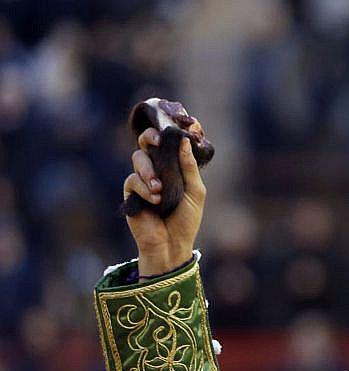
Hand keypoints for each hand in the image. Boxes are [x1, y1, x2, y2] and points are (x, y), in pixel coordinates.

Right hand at [123, 128, 205, 275]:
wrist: (172, 244)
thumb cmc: (186, 219)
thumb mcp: (195, 192)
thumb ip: (189, 167)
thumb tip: (184, 142)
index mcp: (174, 167)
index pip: (168, 143)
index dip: (167, 132)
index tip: (172, 127)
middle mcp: (157, 169)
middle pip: (147, 143)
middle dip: (150, 137)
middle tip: (156, 141)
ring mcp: (143, 180)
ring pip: (138, 158)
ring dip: (148, 170)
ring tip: (159, 188)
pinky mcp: (131, 193)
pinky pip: (132, 180)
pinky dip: (145, 188)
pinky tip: (155, 200)